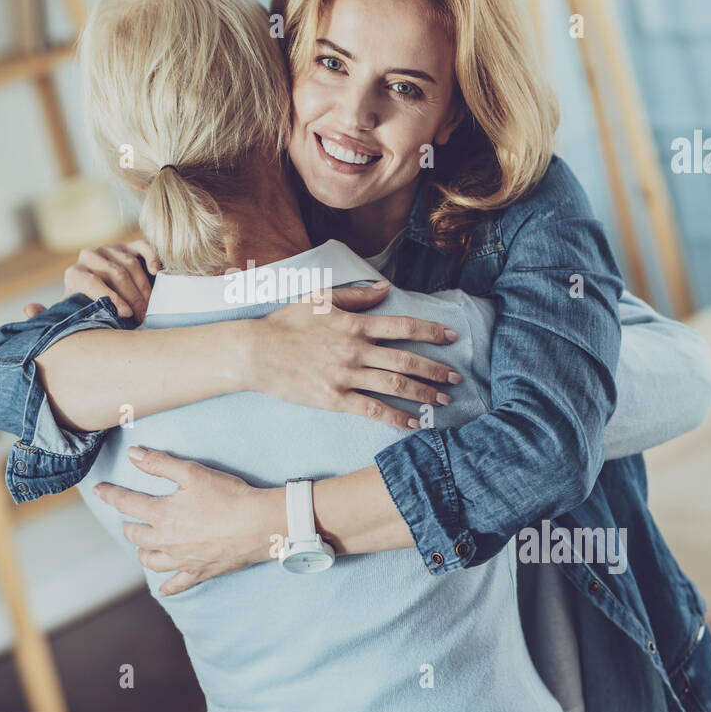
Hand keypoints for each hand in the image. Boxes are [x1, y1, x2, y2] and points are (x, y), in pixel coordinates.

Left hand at [61, 239, 161, 322]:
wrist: (95, 295)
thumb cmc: (91, 310)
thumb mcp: (84, 314)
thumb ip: (89, 316)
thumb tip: (99, 324)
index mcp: (75, 274)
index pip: (92, 283)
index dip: (112, 299)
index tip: (128, 314)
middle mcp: (88, 257)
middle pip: (116, 274)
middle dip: (133, 297)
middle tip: (143, 316)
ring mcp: (108, 249)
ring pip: (131, 263)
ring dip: (143, 287)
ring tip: (149, 305)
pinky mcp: (126, 245)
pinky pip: (142, 247)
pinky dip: (151, 257)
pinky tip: (156, 271)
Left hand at [94, 447, 282, 596]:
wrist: (259, 525)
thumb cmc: (228, 495)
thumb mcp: (192, 472)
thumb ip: (160, 463)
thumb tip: (133, 454)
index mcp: (162, 514)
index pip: (126, 503)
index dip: (110, 494)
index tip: (98, 489)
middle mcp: (166, 541)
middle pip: (135, 535)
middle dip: (128, 524)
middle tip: (127, 518)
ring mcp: (181, 560)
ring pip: (150, 560)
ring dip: (142, 551)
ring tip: (141, 545)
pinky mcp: (199, 572)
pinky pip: (176, 585)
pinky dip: (167, 587)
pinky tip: (162, 588)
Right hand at [248, 285, 462, 429]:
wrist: (255, 353)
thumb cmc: (285, 324)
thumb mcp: (319, 299)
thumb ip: (355, 296)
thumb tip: (385, 288)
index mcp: (354, 324)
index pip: (402, 327)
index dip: (431, 332)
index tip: (451, 337)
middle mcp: (355, 350)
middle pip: (406, 360)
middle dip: (435, 370)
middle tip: (455, 378)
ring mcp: (345, 376)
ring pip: (395, 386)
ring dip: (423, 394)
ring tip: (442, 401)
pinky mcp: (334, 399)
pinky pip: (372, 410)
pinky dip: (396, 417)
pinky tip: (413, 423)